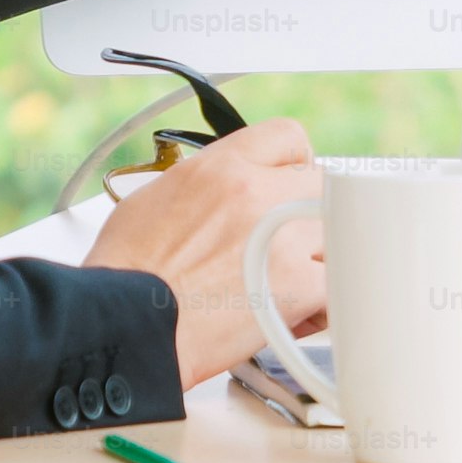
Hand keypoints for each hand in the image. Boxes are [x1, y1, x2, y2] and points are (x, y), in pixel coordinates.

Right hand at [84, 118, 326, 388]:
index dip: (294, 162)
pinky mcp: (299, 286)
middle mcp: (257, 194)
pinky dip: (323, 304)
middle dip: (309, 213)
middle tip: (290, 241)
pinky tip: (299, 315)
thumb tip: (224, 191)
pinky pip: (338, 286)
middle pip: (321, 185)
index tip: (291, 182)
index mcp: (222, 167)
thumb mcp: (154, 199)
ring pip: (335, 235)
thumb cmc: (125, 275)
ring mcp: (284, 239)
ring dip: (318, 258)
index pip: (288, 136)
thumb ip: (206, 185)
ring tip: (290, 282)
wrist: (123, 326)